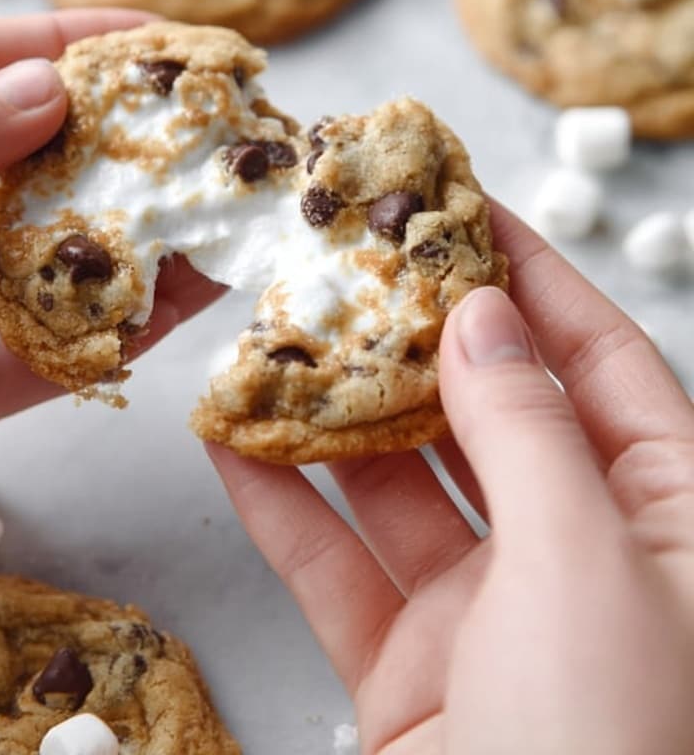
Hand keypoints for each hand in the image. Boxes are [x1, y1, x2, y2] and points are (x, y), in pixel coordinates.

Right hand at [210, 203, 693, 753]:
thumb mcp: (589, 564)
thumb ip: (529, 428)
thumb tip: (481, 311)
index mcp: (673, 518)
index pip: (596, 356)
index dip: (526, 272)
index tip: (452, 198)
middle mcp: (585, 558)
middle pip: (486, 410)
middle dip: (409, 330)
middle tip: (338, 251)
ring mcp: (495, 620)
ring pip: (400, 485)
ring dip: (330, 412)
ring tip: (267, 327)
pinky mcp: (415, 678)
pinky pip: (340, 570)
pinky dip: (283, 507)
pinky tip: (226, 441)